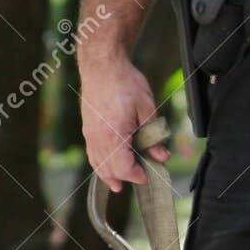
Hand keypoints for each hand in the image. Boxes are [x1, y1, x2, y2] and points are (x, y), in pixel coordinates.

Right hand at [79, 53, 171, 191]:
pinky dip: (99, 163)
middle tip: (140, 179)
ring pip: (97, 163)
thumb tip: (162, 157)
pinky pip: (92, 153)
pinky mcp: (88, 128)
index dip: (137, 175)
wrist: (102, 64)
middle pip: (110, 169)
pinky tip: (106, 168)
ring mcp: (90, 133)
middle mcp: (98, 138)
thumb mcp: (148, 109)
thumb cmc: (126, 83)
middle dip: (125, 177)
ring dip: (108, 175)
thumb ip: (154, 136)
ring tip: (118, 185)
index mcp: (114, 135)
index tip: (148, 176)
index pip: (124, 168)